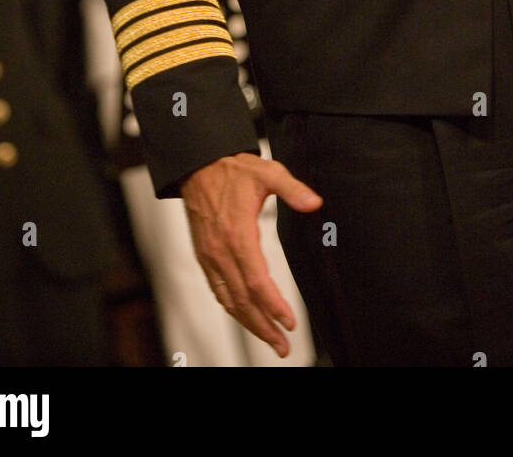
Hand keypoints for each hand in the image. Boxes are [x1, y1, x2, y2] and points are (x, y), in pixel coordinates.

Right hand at [182, 150, 321, 356]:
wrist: (198, 166)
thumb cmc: (232, 170)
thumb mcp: (268, 172)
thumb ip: (293, 189)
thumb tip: (314, 202)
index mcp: (237, 233)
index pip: (256, 281)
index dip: (273, 305)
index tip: (290, 321)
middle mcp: (220, 251)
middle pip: (242, 300)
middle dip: (263, 327)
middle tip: (283, 345)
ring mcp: (210, 256)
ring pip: (228, 300)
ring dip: (249, 324)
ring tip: (270, 339)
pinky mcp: (204, 257)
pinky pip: (217, 290)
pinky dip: (232, 308)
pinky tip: (246, 317)